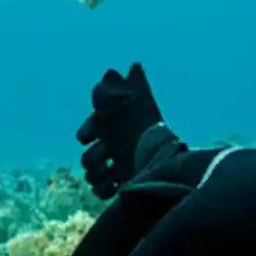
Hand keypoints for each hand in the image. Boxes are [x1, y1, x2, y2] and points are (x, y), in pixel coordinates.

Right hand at [76, 63, 172, 198]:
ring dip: (98, 174)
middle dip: (94, 157)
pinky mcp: (121, 185)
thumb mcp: (144, 104)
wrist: (168, 154)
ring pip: (91, 175)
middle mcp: (110, 149)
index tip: (88, 136)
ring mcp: (114, 168)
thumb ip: (135, 88)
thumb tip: (134, 64)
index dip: (86, 133)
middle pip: (88, 158)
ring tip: (113, 172)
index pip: (87, 131)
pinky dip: (104, 190)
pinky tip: (116, 185)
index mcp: (111, 129)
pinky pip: (100, 190)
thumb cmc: (151, 126)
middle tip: (108, 155)